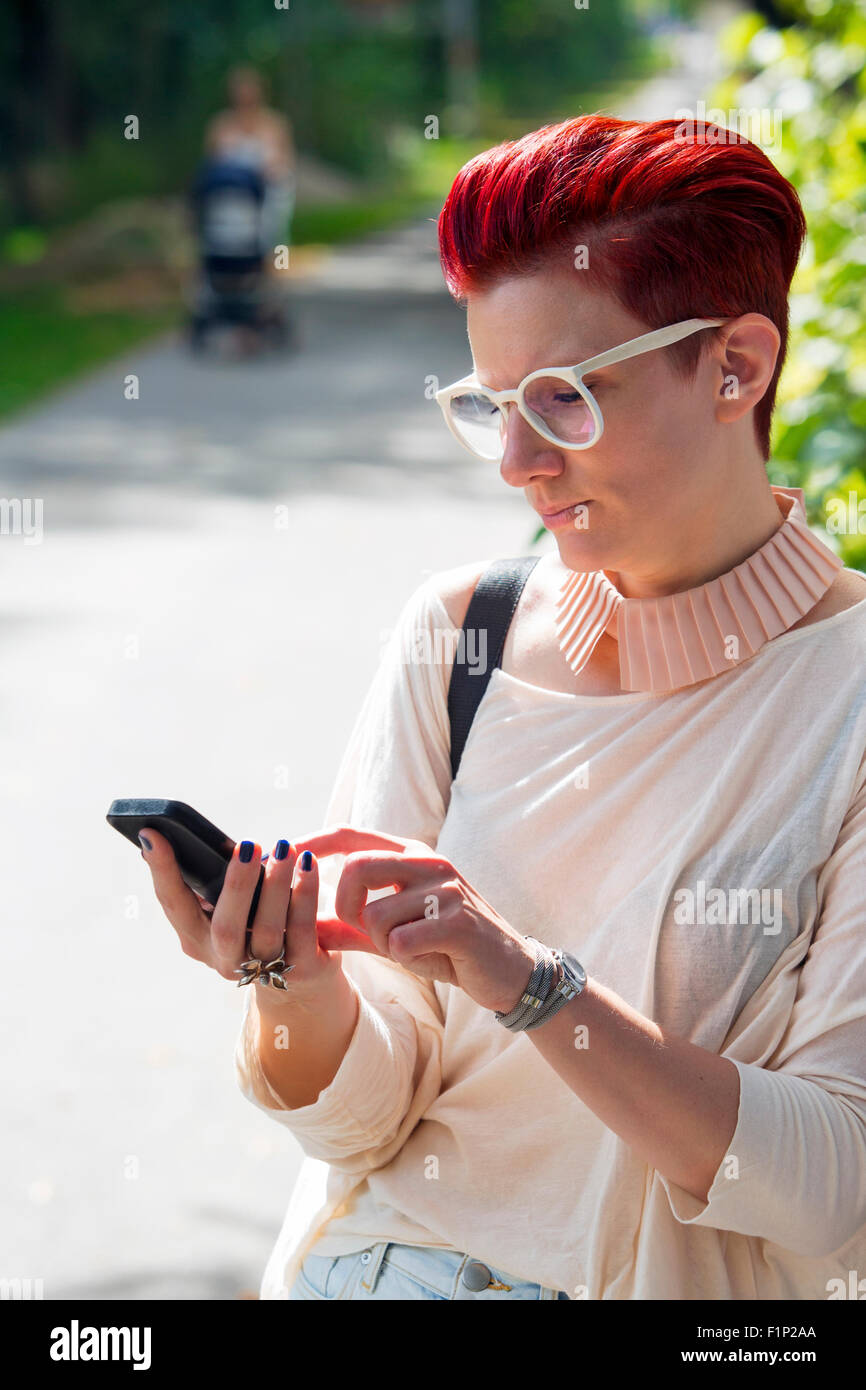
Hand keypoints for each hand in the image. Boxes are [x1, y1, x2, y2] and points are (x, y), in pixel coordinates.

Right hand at [138, 831, 345, 998]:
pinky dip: (305, 895)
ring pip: (265, 929)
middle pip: (224, 926)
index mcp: (197, 937)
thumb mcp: (229, 908)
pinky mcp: (301, 969)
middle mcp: (223, 958)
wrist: (300, 981)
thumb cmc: (256, 925)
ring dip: (276, 885)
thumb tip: (196, 837)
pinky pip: (300, 930)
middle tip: (248, 844)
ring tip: (286, 849)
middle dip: (236, 884)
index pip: (173, 903)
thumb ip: (215, 882)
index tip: (152, 832)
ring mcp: (261, 969)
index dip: (161, 870)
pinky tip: (308, 867)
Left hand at [296, 825, 536, 1013]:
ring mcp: (446, 888)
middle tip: (363, 929)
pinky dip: (406, 958)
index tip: (281, 854)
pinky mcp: (458, 921)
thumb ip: (349, 927)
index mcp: (409, 855)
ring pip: (376, 915)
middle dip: (345, 906)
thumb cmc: (446, 946)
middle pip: (355, 867)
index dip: (312, 843)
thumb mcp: (393, 932)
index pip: (350, 835)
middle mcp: (427, 861)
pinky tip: (431, 957)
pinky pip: (402, 942)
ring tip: (413, 947)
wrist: (507, 970)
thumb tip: (300, 926)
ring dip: (385, 944)